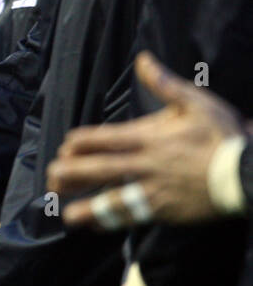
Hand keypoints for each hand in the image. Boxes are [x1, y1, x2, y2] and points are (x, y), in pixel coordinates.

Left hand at [49, 51, 244, 228]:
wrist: (249, 174)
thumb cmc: (222, 136)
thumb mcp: (196, 102)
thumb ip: (164, 83)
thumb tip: (143, 59)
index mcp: (149, 136)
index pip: (103, 139)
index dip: (80, 143)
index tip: (66, 146)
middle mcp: (146, 163)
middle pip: (99, 169)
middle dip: (72, 174)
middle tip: (51, 177)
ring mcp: (154, 189)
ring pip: (112, 198)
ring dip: (86, 205)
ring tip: (65, 212)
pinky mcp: (164, 210)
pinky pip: (132, 217)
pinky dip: (111, 221)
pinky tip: (95, 225)